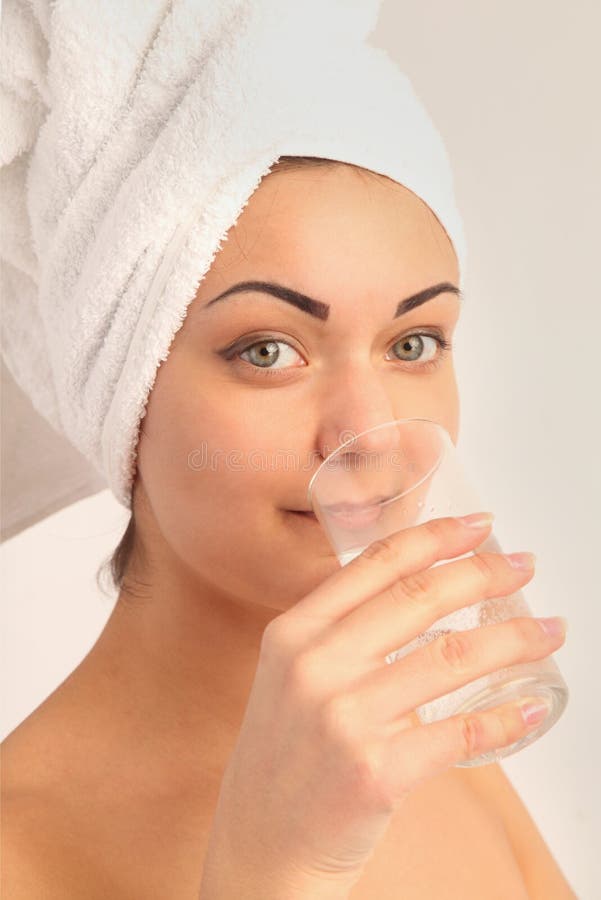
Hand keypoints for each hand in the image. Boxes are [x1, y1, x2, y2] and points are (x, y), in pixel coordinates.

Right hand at [199, 514, 565, 897]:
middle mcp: (315, 665)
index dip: (436, 535)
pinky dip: (508, 717)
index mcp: (294, 632)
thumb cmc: (284, 756)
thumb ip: (340, 630)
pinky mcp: (374, 772)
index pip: (376, 563)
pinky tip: (533, 706)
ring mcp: (344, 718)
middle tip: (524, 567)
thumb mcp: (290, 675)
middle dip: (485, 574)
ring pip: (451, 658)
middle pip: (420, 598)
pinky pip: (462, 732)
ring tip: (549, 631)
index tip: (479, 526)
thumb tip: (423, 589)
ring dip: (515, 640)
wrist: (259, 843)